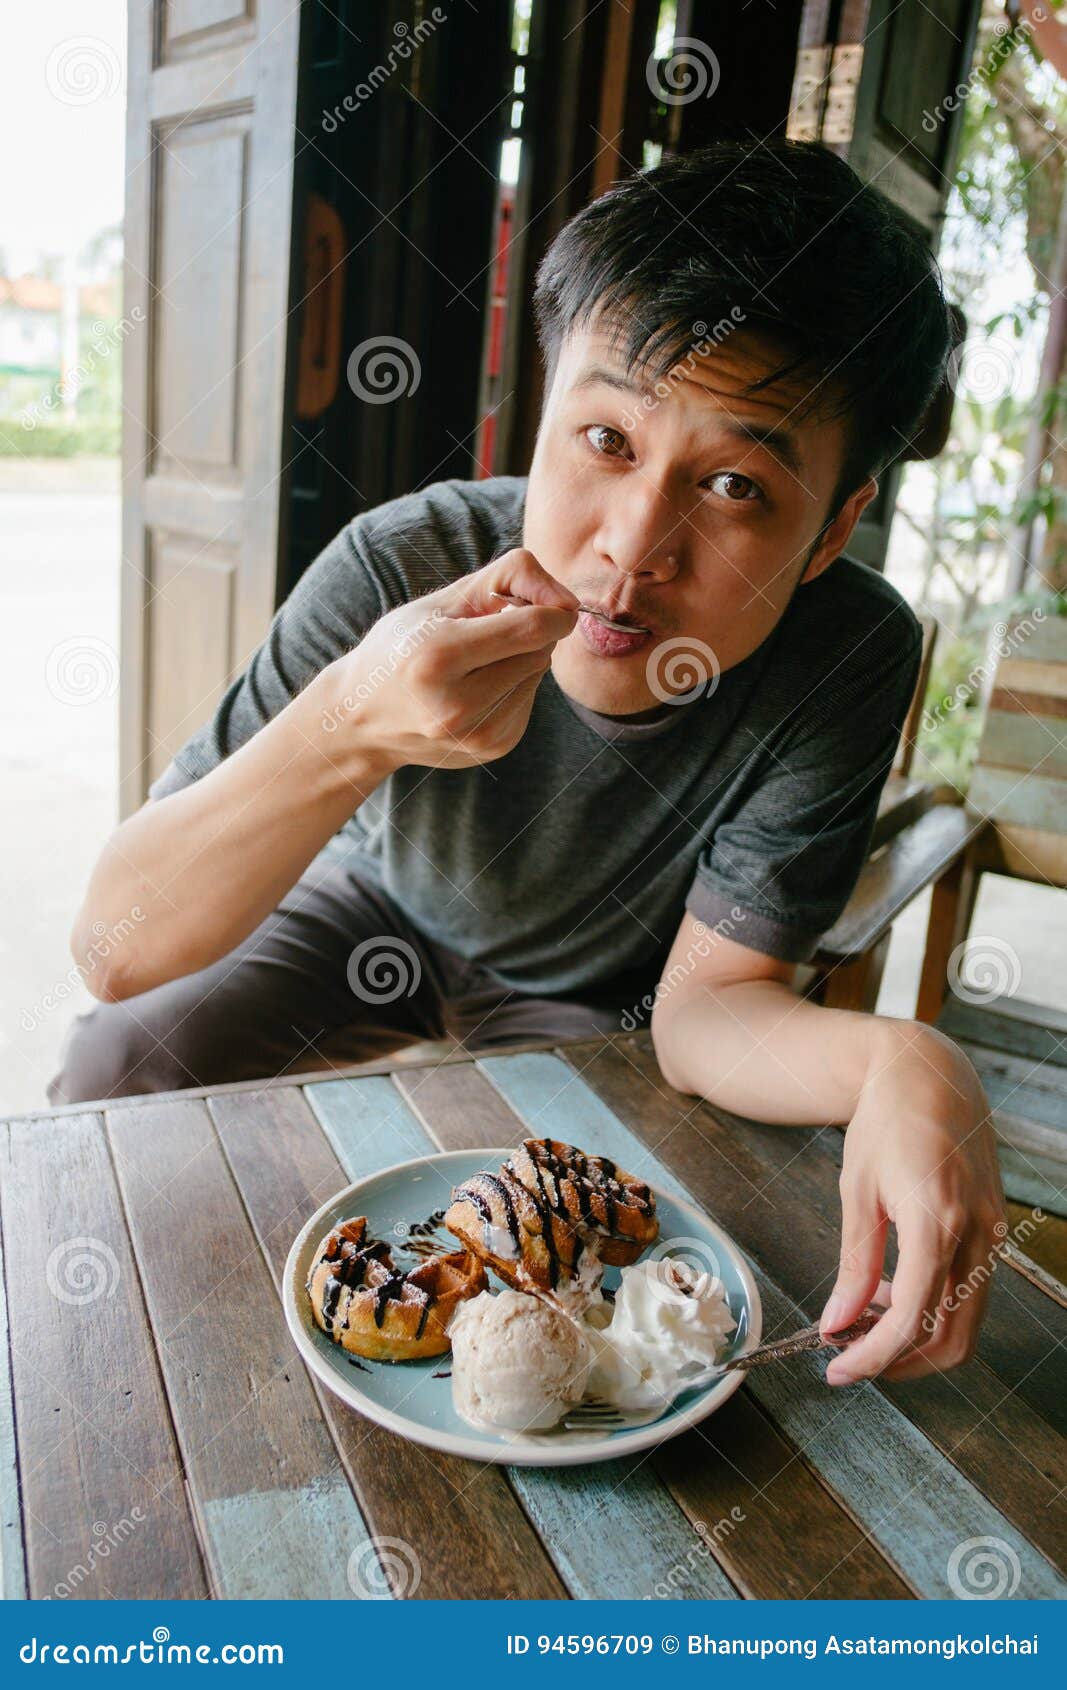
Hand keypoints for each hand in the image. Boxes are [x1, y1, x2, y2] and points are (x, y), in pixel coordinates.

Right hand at [326, 548, 577, 771]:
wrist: (362, 717)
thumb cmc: (403, 646)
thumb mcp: (441, 599)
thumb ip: (508, 578)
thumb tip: (568, 602)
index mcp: (437, 657)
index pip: (531, 628)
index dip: (553, 610)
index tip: (550, 602)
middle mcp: (457, 705)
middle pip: (539, 651)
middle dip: (531, 630)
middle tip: (493, 627)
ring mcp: (477, 735)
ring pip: (537, 675)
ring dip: (522, 658)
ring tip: (477, 661)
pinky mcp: (493, 748)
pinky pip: (529, 699)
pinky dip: (514, 685)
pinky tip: (478, 687)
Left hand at [820, 1020, 1005, 1383]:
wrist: (929, 1074)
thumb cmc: (887, 1121)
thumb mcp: (857, 1191)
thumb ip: (854, 1264)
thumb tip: (836, 1324)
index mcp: (938, 1220)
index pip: (912, 1320)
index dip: (873, 1357)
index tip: (837, 1370)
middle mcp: (977, 1233)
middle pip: (951, 1337)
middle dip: (900, 1362)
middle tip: (850, 1357)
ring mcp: (993, 1233)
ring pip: (967, 1321)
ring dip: (918, 1337)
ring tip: (865, 1320)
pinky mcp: (994, 1229)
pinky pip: (972, 1290)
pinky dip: (935, 1307)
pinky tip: (894, 1291)